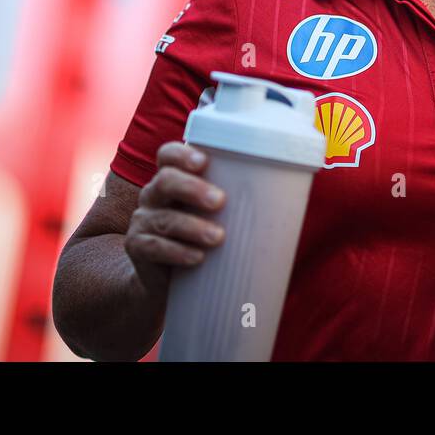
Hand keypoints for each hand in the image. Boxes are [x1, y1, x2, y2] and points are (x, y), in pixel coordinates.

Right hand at [124, 141, 226, 296]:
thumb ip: (238, 198)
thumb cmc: (199, 236)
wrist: (165, 280)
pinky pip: (153, 247)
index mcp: (172, 179)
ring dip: (193, 226)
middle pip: (165, 181)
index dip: (182, 154)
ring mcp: (143, 221)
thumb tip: (295, 188)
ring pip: (164, 218)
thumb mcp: (214, 213)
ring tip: (218, 237)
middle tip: (220, 201)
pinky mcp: (138, 248)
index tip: (204, 162)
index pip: (167, 155)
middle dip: (193, 189)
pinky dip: (177, 252)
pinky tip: (197, 258)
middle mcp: (153, 195)